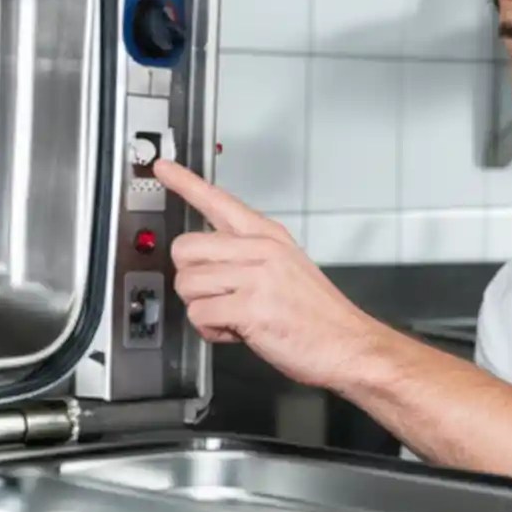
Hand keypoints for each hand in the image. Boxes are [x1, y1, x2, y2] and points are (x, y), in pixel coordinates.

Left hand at [153, 159, 388, 389]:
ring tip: (234, 316)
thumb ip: (249, 255)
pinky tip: (238, 331)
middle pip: (186, 248)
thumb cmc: (318, 314)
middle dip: (191, 278)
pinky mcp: (250, 308)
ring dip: (203, 308)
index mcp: (268, 236)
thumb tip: (207, 261)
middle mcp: (260, 250)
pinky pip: (200, 315)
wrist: (349, 344)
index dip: (185, 182)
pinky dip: (212, 331)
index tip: (162, 167)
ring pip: (188, 284)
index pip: (218, 200)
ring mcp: (256, 277)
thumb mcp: (288, 266)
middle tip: (217, 294)